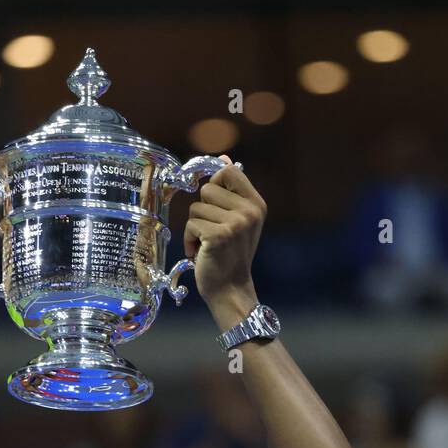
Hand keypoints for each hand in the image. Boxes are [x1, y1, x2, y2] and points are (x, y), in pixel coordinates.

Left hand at [184, 157, 263, 316]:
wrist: (230, 289)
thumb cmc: (230, 255)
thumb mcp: (236, 220)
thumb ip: (230, 190)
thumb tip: (224, 158)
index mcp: (257, 204)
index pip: (229, 170)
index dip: (215, 183)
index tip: (215, 205)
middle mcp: (250, 212)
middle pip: (207, 189)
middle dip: (202, 211)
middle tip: (213, 232)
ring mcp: (236, 224)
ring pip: (196, 208)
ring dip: (195, 228)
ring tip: (207, 245)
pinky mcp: (219, 236)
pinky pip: (191, 224)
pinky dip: (190, 240)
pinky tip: (201, 253)